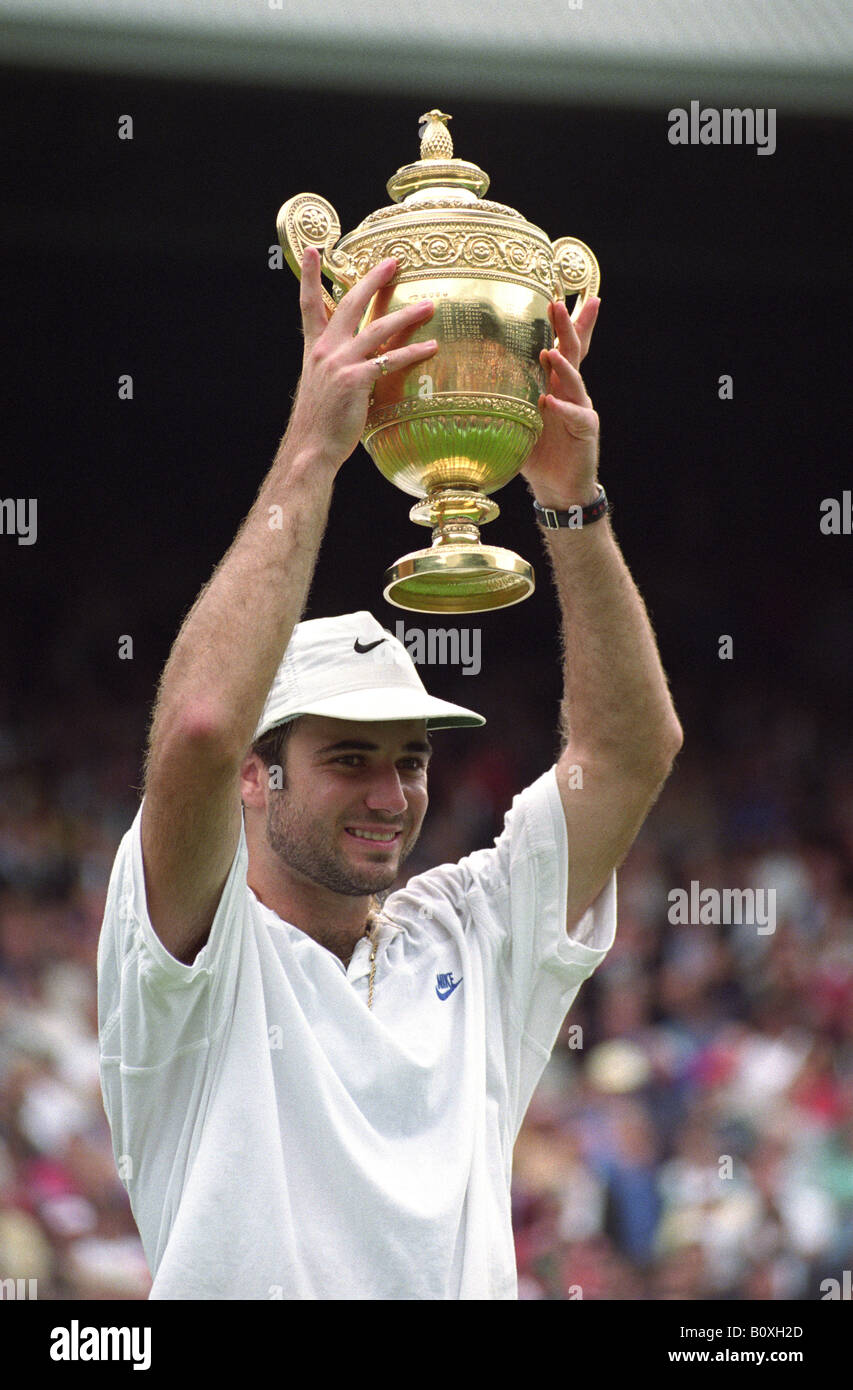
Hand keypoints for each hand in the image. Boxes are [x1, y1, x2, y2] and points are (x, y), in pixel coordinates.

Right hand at [287, 248, 436, 470]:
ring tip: (428, 305)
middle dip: (372, 280)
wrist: (312, 448)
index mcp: (315, 350)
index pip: (309, 305)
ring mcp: (340, 364)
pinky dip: (413, 352)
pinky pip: (390, 360)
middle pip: (351, 304)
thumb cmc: (320, 423)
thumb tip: (359, 361)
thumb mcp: (322, 387)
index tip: (313, 250)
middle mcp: (326, 351)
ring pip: (377, 329)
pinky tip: (432, 347)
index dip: (308, 276)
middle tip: (393, 262)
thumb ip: (336, 367)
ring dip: (406, 315)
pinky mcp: (356, 380)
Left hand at [521, 296, 600, 507]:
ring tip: (549, 351)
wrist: (559, 485)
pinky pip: (576, 415)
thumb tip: (461, 384)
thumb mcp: (517, 419)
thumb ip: (502, 399)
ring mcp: (581, 408)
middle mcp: (570, 391)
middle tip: (556, 304)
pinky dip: (563, 408)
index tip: (558, 294)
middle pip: (572, 352)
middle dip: (566, 327)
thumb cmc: (536, 450)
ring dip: (563, 364)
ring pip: (575, 380)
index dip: (565, 322)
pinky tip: (552, 400)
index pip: (562, 347)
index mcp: (555, 384)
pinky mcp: (586, 430)